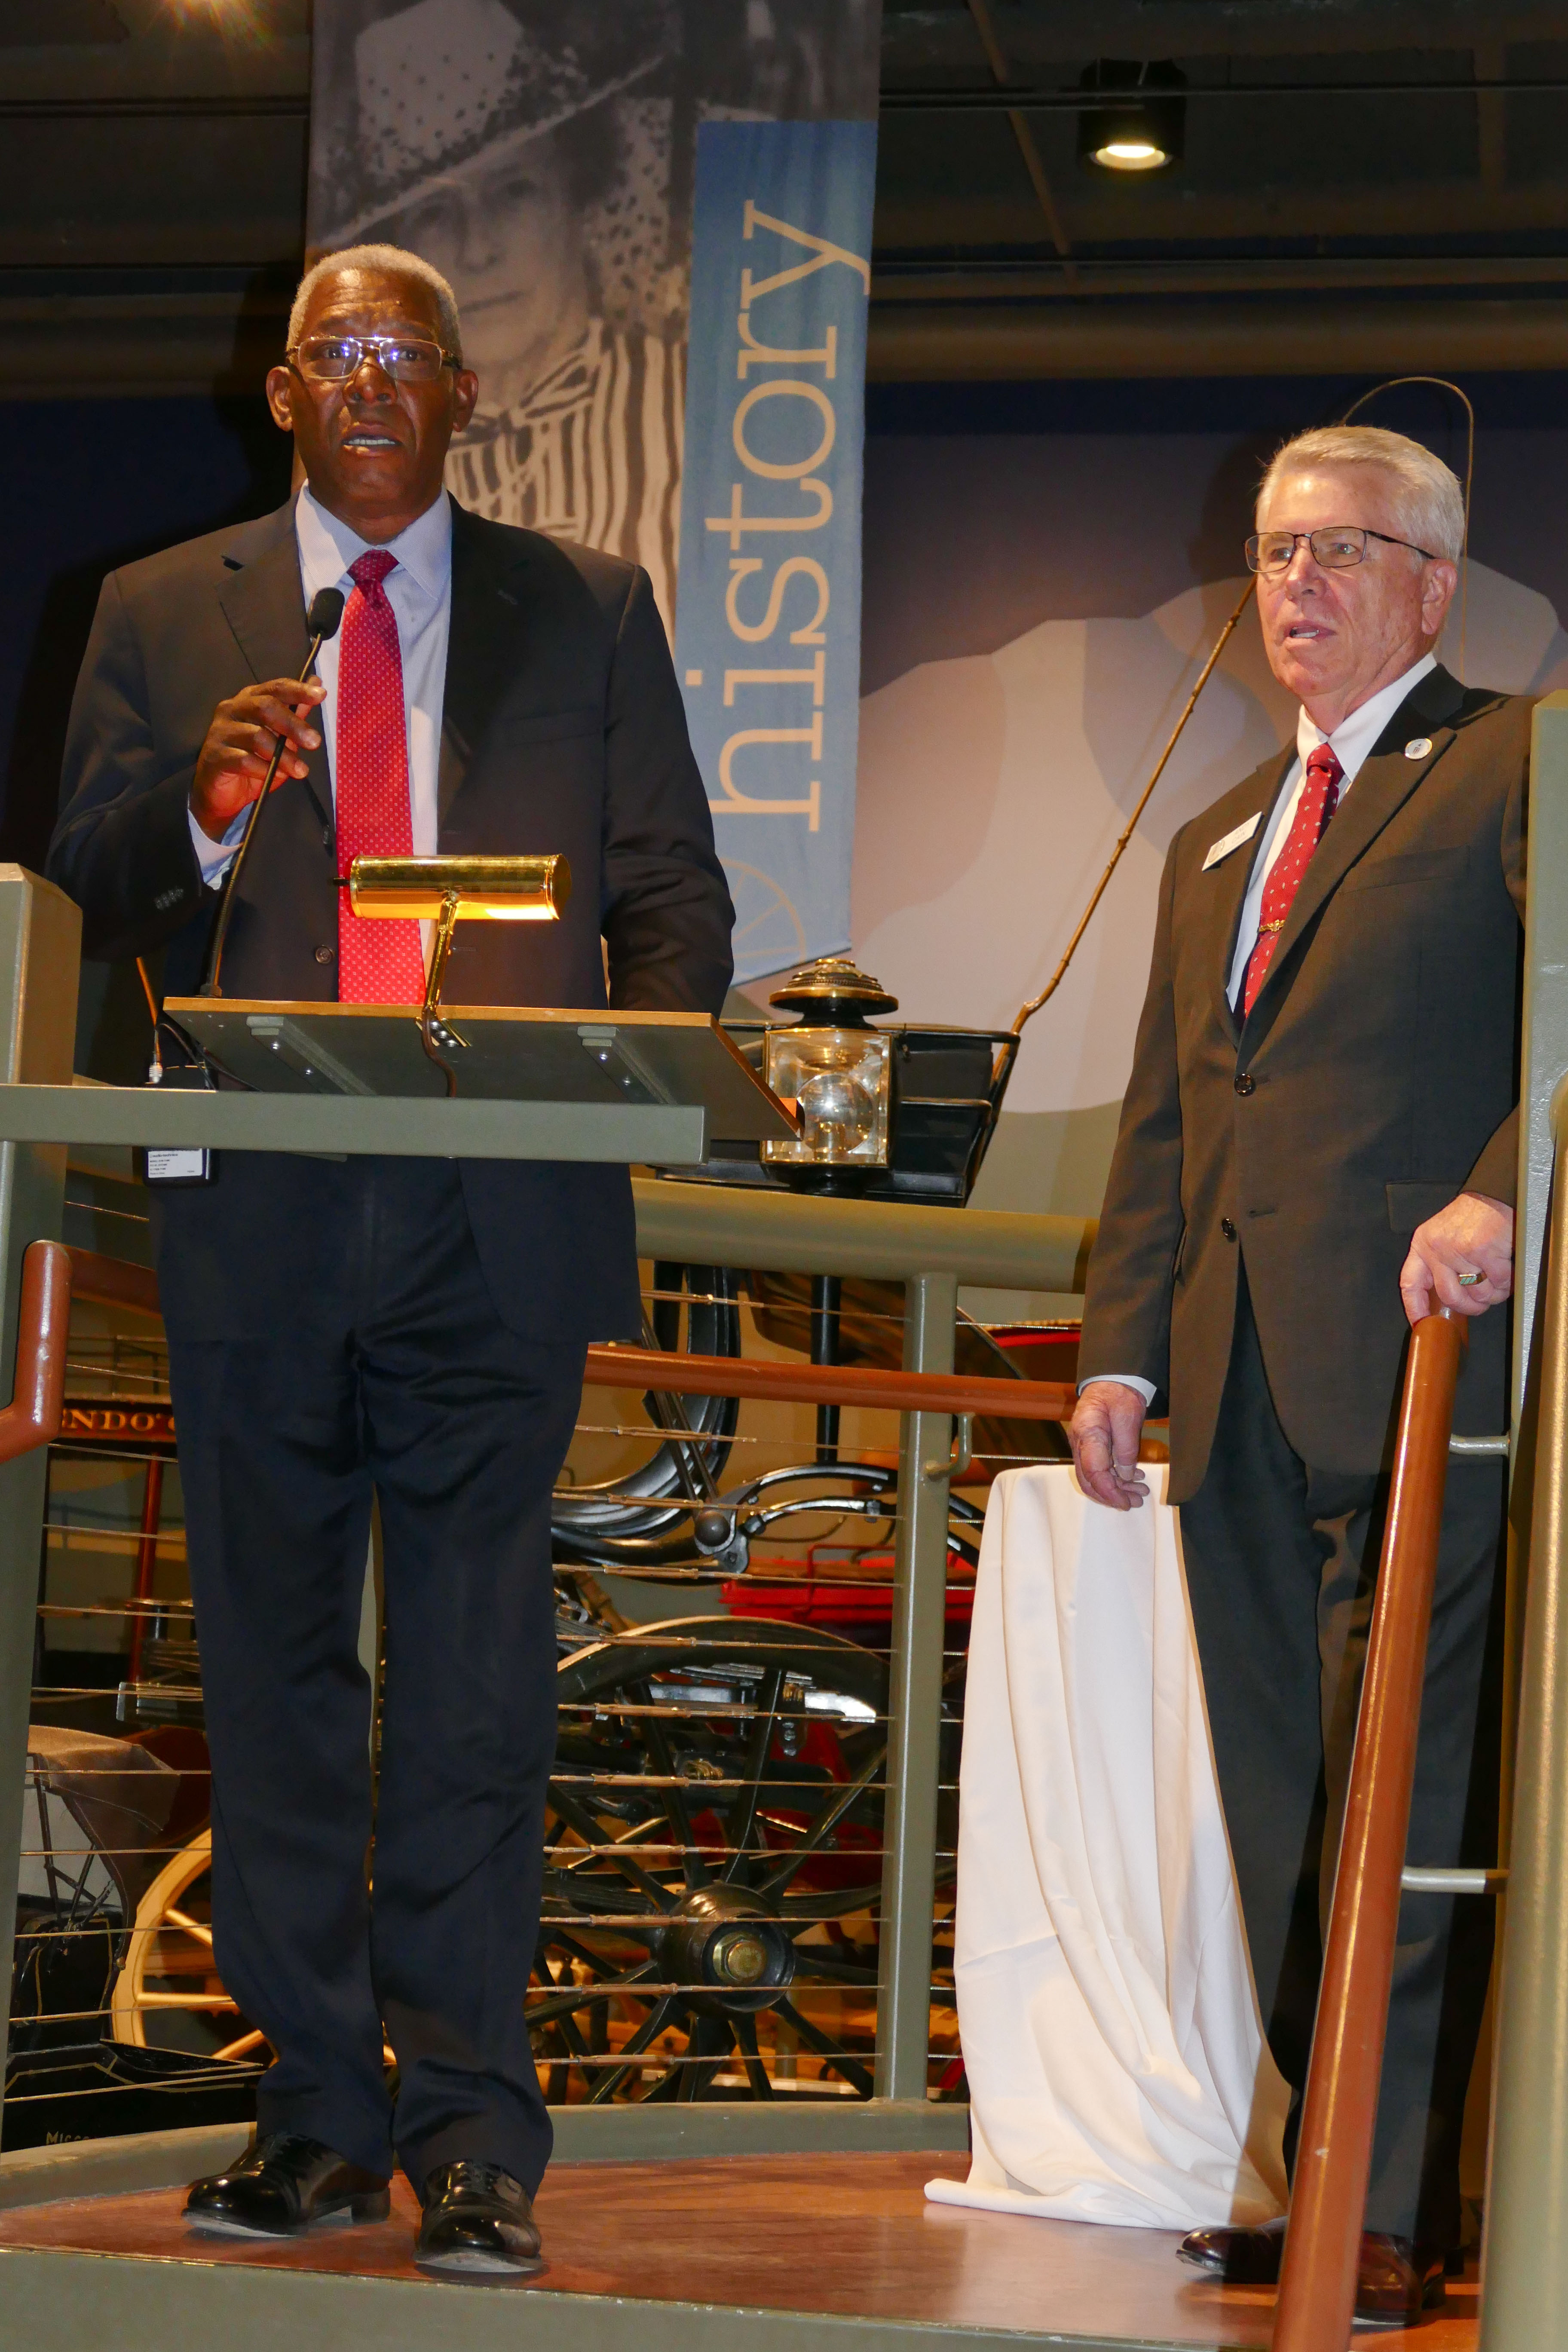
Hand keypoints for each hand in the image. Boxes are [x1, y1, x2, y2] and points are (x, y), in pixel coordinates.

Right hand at [190, 677, 324, 843]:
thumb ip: (295, 712)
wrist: (220, 790)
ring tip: (301, 771)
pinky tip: (275, 776)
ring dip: (284, 755)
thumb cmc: (252, 759)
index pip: (275, 688)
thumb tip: (316, 684)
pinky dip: (264, 769)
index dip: (297, 690)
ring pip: (257, 736)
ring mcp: (221, 731)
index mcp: (249, 700)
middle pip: (265, 707)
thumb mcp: (279, 736)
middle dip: (293, 724)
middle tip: (314, 742)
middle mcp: (232, 709)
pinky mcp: (215, 755)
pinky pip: (244, 760)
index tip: (320, 695)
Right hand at [1069, 1381, 1150, 1510]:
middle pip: (1089, 1480)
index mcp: (1088, 1433)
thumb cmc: (1119, 1394)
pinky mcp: (1089, 1448)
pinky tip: (1133, 1479)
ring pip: (1093, 1478)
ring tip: (1139, 1493)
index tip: (1126, 1502)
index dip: (1109, 1491)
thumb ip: (1127, 1447)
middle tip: (1136, 1502)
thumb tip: (1126, 1474)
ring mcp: (1082, 1447)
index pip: (1093, 1471)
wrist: (1110, 1381)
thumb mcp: (1128, 1416)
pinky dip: (1114, 1479)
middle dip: (1111, 1496)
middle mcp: (1079, 1443)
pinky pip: (1097, 1470)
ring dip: (1116, 1489)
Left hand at [1399, 1190, 1513, 1323]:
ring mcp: (1459, 1250)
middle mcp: (1436, 1249)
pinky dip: (1505, 1284)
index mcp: (1422, 1246)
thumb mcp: (1440, 1237)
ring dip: (1492, 1294)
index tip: (1422, 1324)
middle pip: (1450, 1297)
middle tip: (1480, 1303)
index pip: (1410, 1284)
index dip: (1415, 1308)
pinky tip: (1505, 1272)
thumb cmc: (1469, 1218)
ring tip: (1495, 1280)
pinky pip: (1497, 1284)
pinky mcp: (1483, 1251)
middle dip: (1469, 1307)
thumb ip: (1437, 1266)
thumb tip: (1443, 1304)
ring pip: (1477, 1294)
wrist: (1492, 1196)